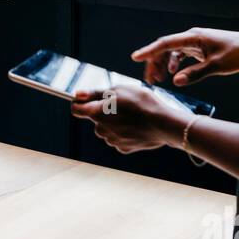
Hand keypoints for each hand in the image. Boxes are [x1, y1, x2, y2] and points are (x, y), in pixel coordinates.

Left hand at [70, 82, 188, 153]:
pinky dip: (124, 133)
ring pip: (107, 130)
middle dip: (103, 112)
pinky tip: (137, 127)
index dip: (80, 101)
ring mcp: (112, 140)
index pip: (76, 108)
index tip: (88, 98)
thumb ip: (95, 93)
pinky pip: (118, 139)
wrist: (163, 123)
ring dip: (114, 123)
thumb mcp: (118, 90)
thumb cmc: (141, 102)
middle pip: (94, 119)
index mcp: (96, 113)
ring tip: (132, 115)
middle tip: (122, 104)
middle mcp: (101, 129)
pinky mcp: (123, 148)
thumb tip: (77, 94)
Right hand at [131, 28, 238, 86]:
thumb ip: (195, 74)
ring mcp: (197, 43)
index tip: (135, 58)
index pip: (165, 43)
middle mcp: (192, 38)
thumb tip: (175, 81)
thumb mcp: (216, 66)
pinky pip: (181, 55)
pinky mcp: (201, 49)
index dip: (149, 51)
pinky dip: (174, 64)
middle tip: (150, 80)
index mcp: (193, 37)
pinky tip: (172, 73)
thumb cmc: (238, 54)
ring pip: (172, 53)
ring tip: (158, 80)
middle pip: (165, 49)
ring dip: (163, 64)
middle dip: (154, 63)